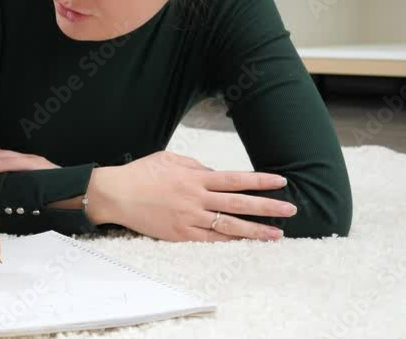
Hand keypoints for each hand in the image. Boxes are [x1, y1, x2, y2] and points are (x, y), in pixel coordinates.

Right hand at [87, 150, 296, 241]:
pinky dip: (230, 243)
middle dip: (267, 207)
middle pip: (239, 204)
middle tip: (290, 210)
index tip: (281, 182)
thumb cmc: (140, 173)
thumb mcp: (169, 159)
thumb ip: (196, 167)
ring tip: (276, 234)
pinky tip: (245, 245)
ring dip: (255, 231)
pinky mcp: (180, 234)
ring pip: (228, 226)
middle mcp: (195, 198)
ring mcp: (188, 218)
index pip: (235, 179)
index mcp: (194, 177)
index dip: (260, 180)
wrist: (116, 194)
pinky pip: (210, 240)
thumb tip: (216, 174)